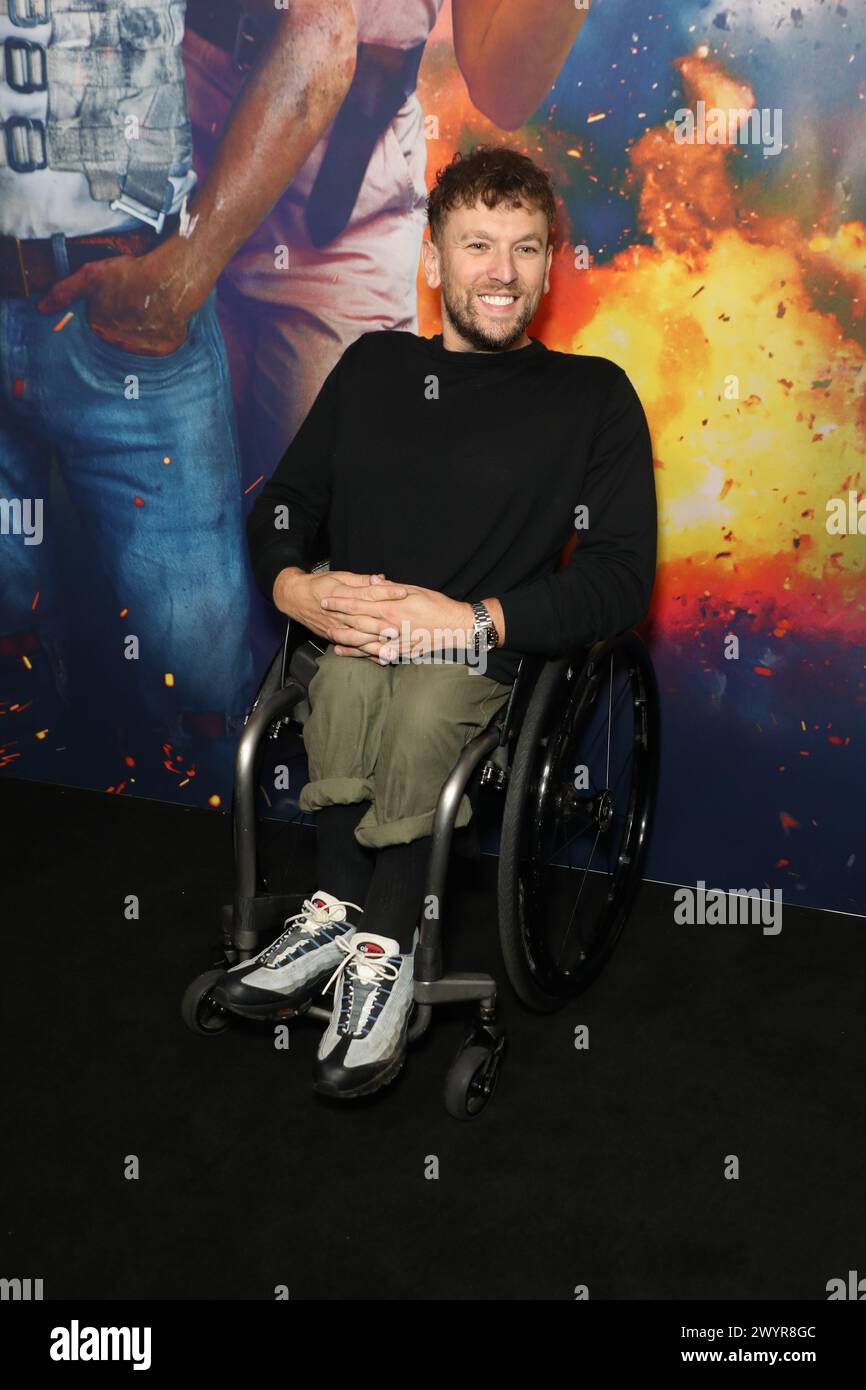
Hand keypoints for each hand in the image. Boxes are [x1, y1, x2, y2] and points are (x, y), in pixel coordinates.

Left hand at [36, 243, 194, 355]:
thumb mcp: (91, 276)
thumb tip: (41, 308)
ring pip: (136, 340)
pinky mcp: (163, 349)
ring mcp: (142, 348)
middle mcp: (119, 343)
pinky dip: (158, 334)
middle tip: (132, 299)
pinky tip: (159, 317)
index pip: (97, 322)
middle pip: (116, 333)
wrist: (170, 281)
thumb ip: (64, 292)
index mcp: (100, 327)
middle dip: (122, 319)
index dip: (107, 306)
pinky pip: (157, 345)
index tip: (116, 296)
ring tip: (147, 307)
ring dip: (139, 328)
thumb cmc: (131, 275)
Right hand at [275, 570, 408, 652]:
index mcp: (343, 595)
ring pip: (358, 638)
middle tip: (399, 630)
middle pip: (364, 620)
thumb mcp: (339, 577)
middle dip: (382, 626)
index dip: (386, 593)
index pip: (368, 593)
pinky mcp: (334, 637)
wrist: (294, 597)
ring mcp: (337, 628)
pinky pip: (352, 648)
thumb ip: (361, 581)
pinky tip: (380, 660)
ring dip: (375, 646)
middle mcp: (340, 614)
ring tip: (391, 651)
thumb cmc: (319, 585)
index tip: (403, 593)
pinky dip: (366, 655)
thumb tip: (380, 579)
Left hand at [319, 581, 472, 662]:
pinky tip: (350, 653)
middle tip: (320, 613)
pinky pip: (376, 654)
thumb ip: (391, 589)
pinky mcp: (400, 652)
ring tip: (330, 635)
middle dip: (337, 617)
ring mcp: (394, 640)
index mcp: (391, 607)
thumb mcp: (414, 590)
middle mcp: (390, 625)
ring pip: (363, 640)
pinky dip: (362, 654)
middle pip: (357, 621)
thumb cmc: (437, 605)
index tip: (326, 599)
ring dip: (344, 638)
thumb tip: (373, 582)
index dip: (341, 601)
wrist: (455, 626)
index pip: (359, 603)